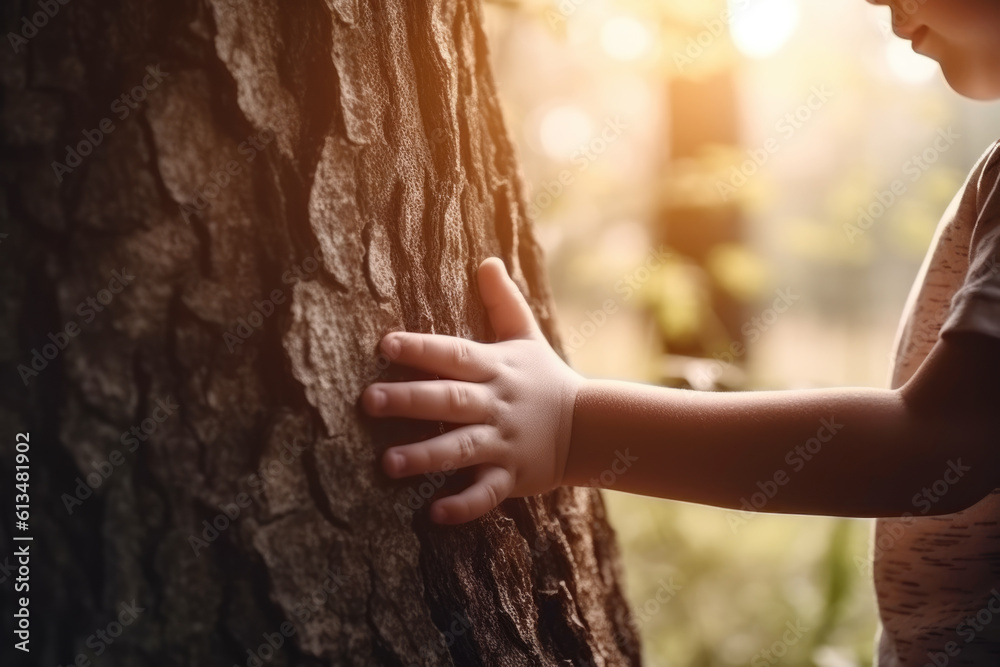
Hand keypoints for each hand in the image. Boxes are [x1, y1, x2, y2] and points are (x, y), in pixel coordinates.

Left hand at [361, 257, 583, 523]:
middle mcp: (496, 404)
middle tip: (369, 401)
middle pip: (450, 400)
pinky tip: (434, 514)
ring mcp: (505, 442)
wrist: (589, 428)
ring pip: (462, 449)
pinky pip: (487, 493)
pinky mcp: (513, 477)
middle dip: (411, 400)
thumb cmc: (546, 378)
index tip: (386, 345)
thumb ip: (503, 301)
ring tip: (389, 463)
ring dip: (426, 456)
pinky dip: (464, 505)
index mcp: (496, 368)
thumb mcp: (527, 336)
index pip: (455, 355)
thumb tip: (486, 260)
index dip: (422, 349)